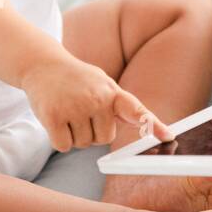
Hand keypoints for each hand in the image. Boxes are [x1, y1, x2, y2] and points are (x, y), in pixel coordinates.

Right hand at [21, 56, 174, 152]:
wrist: (43, 64)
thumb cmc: (78, 79)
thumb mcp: (103, 84)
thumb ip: (122, 106)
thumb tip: (147, 124)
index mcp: (111, 92)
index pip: (135, 109)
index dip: (151, 123)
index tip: (168, 135)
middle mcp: (96, 98)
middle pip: (105, 139)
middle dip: (93, 132)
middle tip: (81, 112)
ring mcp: (74, 107)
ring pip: (83, 144)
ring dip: (75, 135)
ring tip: (68, 111)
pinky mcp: (53, 117)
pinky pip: (64, 146)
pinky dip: (60, 140)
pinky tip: (56, 119)